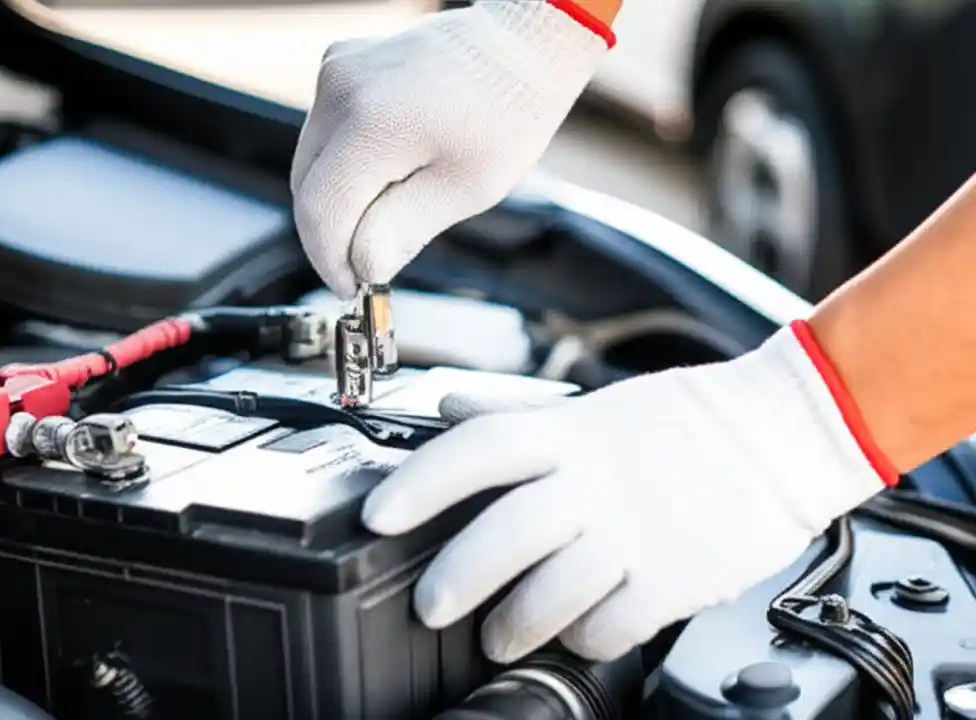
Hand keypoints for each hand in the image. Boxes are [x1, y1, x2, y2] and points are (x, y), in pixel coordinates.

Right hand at [291, 1, 613, 298]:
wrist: (520, 43)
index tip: (353, 287)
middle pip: (307, 189)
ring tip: (393, 208)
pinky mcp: (338, 65)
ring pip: (310, 163)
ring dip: (339, 198)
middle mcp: (340, 91)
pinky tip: (390, 166)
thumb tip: (363, 266)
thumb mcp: (466, 188)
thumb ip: (403, 229)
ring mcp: (335, 72)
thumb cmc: (507, 110)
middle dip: (333, 234)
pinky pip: (324, 132)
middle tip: (370, 264)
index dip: (330, 261)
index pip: (320, 212)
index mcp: (372, 124)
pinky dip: (344, 162)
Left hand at [362, 322, 892, 661]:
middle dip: (455, 576)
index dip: (419, 482)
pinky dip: (582, 638)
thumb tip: (447, 410)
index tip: (377, 514)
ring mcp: (637, 534)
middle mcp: (596, 482)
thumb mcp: (595, 405)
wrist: (789, 430)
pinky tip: (573, 636)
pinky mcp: (676, 580)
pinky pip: (610, 625)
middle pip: (504, 533)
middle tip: (429, 605)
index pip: (478, 449)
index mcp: (571, 432)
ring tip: (494, 638)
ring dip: (512, 624)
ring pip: (551, 593)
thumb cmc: (687, 420)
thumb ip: (517, 416)